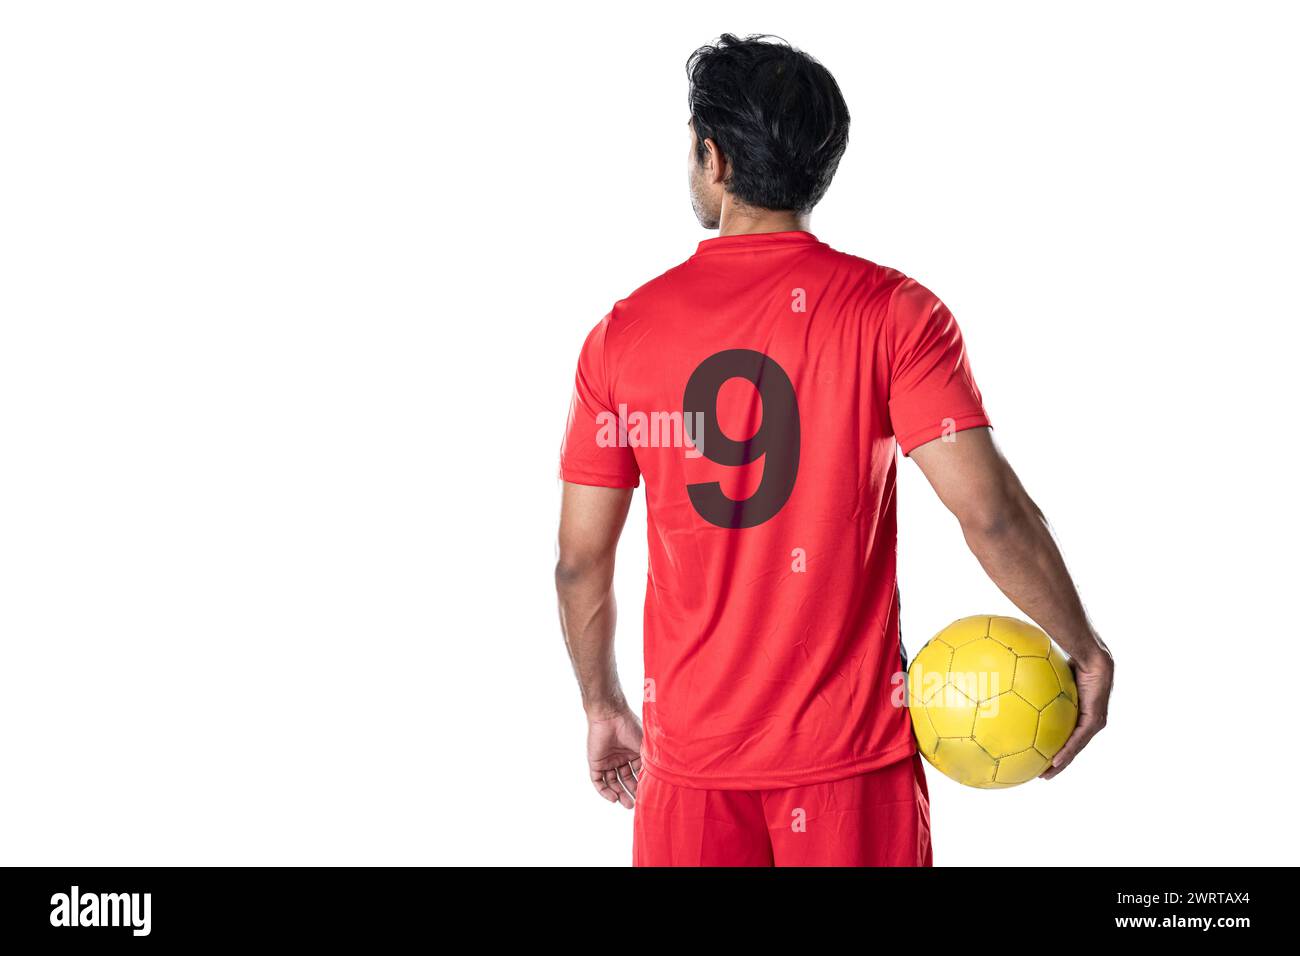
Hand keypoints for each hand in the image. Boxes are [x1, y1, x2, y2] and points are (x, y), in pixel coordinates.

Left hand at [586, 707, 642, 807]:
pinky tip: (613, 798)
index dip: (641, 784)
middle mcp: (620, 757)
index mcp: (633, 752)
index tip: (647, 795)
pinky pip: (598, 780)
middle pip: (625, 780)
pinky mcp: (595, 762)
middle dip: (630, 792)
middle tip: (636, 805)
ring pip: (612, 782)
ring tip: (627, 804)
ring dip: (618, 794)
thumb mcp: (644, 746)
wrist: (610, 716)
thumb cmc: (630, 727)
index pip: (637, 773)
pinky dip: (604, 791)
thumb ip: (651, 761)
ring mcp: (607, 760)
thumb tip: (662, 778)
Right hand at [1041, 647, 1112, 779]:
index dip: (1051, 746)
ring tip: (1046, 776)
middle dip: (1055, 762)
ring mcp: (1093, 722)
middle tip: (1041, 773)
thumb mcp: (1047, 674)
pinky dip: (1067, 753)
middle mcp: (1087, 720)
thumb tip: (1009, 677)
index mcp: (1077, 711)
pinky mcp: (1095, 722)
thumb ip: (1033, 681)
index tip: (1037, 756)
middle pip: (1070, 747)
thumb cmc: (1069, 658)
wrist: (1091, 656)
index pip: (1064, 733)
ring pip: (1075, 749)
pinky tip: (1055, 763)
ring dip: (1061, 764)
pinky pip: (1078, 741)